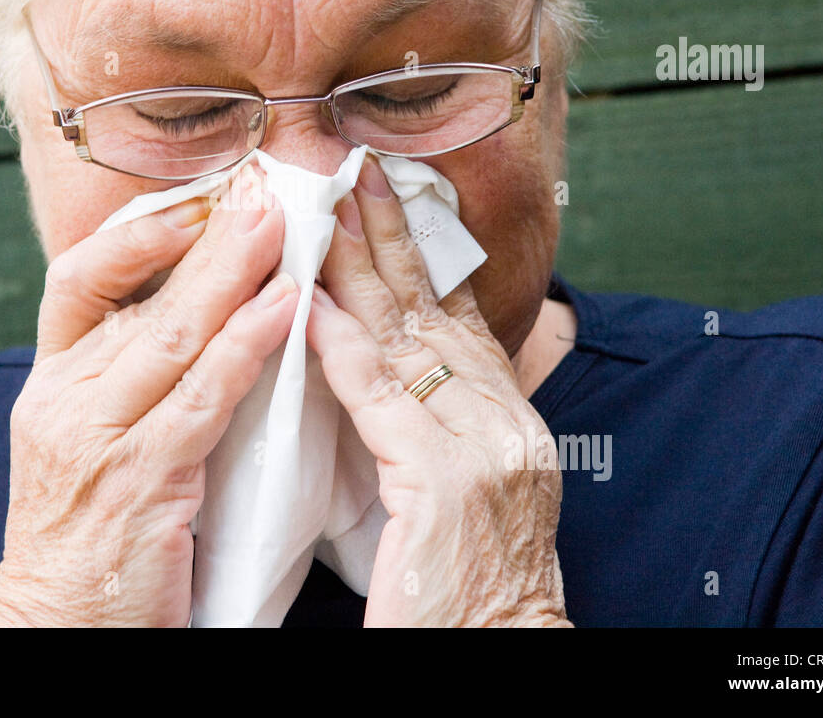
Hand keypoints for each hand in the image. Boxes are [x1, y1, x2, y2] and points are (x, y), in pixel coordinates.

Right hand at [0, 165, 296, 626]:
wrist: (57, 620)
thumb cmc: (86, 527)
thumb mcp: (88, 435)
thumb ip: (127, 371)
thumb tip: (198, 303)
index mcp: (53, 379)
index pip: (77, 277)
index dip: (139, 232)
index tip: (202, 199)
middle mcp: (66, 398)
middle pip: (139, 295)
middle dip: (207, 235)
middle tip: (262, 187)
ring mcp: (99, 438)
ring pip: (172, 336)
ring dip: (233, 274)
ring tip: (282, 226)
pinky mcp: (141, 482)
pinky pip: (201, 399)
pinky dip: (246, 347)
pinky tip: (285, 310)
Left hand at [306, 157, 570, 627]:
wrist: (500, 653)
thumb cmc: (467, 589)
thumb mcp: (460, 491)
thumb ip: (431, 426)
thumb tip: (382, 367)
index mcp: (508, 421)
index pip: (459, 317)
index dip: (421, 254)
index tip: (387, 198)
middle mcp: (505, 421)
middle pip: (436, 307)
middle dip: (391, 233)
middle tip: (354, 169)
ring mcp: (483, 447)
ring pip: (407, 336)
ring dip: (359, 266)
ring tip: (322, 207)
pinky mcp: (446, 481)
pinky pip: (382, 397)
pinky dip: (343, 345)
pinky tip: (313, 302)